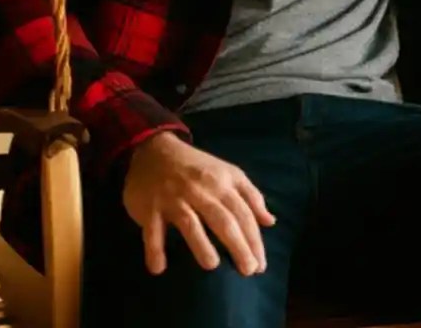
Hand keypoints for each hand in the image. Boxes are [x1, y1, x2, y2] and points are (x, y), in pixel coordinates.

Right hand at [122, 132, 275, 275]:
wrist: (155, 149)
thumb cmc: (198, 167)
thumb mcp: (230, 173)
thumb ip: (251, 197)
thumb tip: (270, 221)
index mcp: (222, 183)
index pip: (243, 214)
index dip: (254, 240)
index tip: (261, 265)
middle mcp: (200, 190)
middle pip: (223, 220)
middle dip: (238, 246)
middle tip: (248, 271)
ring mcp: (174, 198)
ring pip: (190, 222)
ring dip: (201, 244)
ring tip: (212, 265)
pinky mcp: (150, 207)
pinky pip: (152, 230)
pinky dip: (154, 248)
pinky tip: (158, 268)